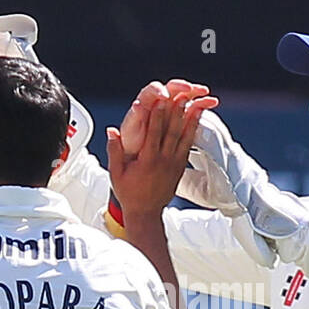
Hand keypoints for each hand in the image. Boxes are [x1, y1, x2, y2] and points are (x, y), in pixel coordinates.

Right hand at [107, 90, 216, 220]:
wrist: (146, 213)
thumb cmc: (129, 193)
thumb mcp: (116, 174)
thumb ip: (114, 151)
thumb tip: (111, 131)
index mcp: (147, 160)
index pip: (153, 133)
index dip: (157, 115)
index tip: (160, 100)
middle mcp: (163, 161)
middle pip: (171, 132)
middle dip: (176, 112)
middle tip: (182, 95)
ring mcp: (174, 164)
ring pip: (183, 138)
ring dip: (190, 119)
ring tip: (196, 103)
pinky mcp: (180, 167)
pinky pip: (188, 146)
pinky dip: (193, 132)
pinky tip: (197, 120)